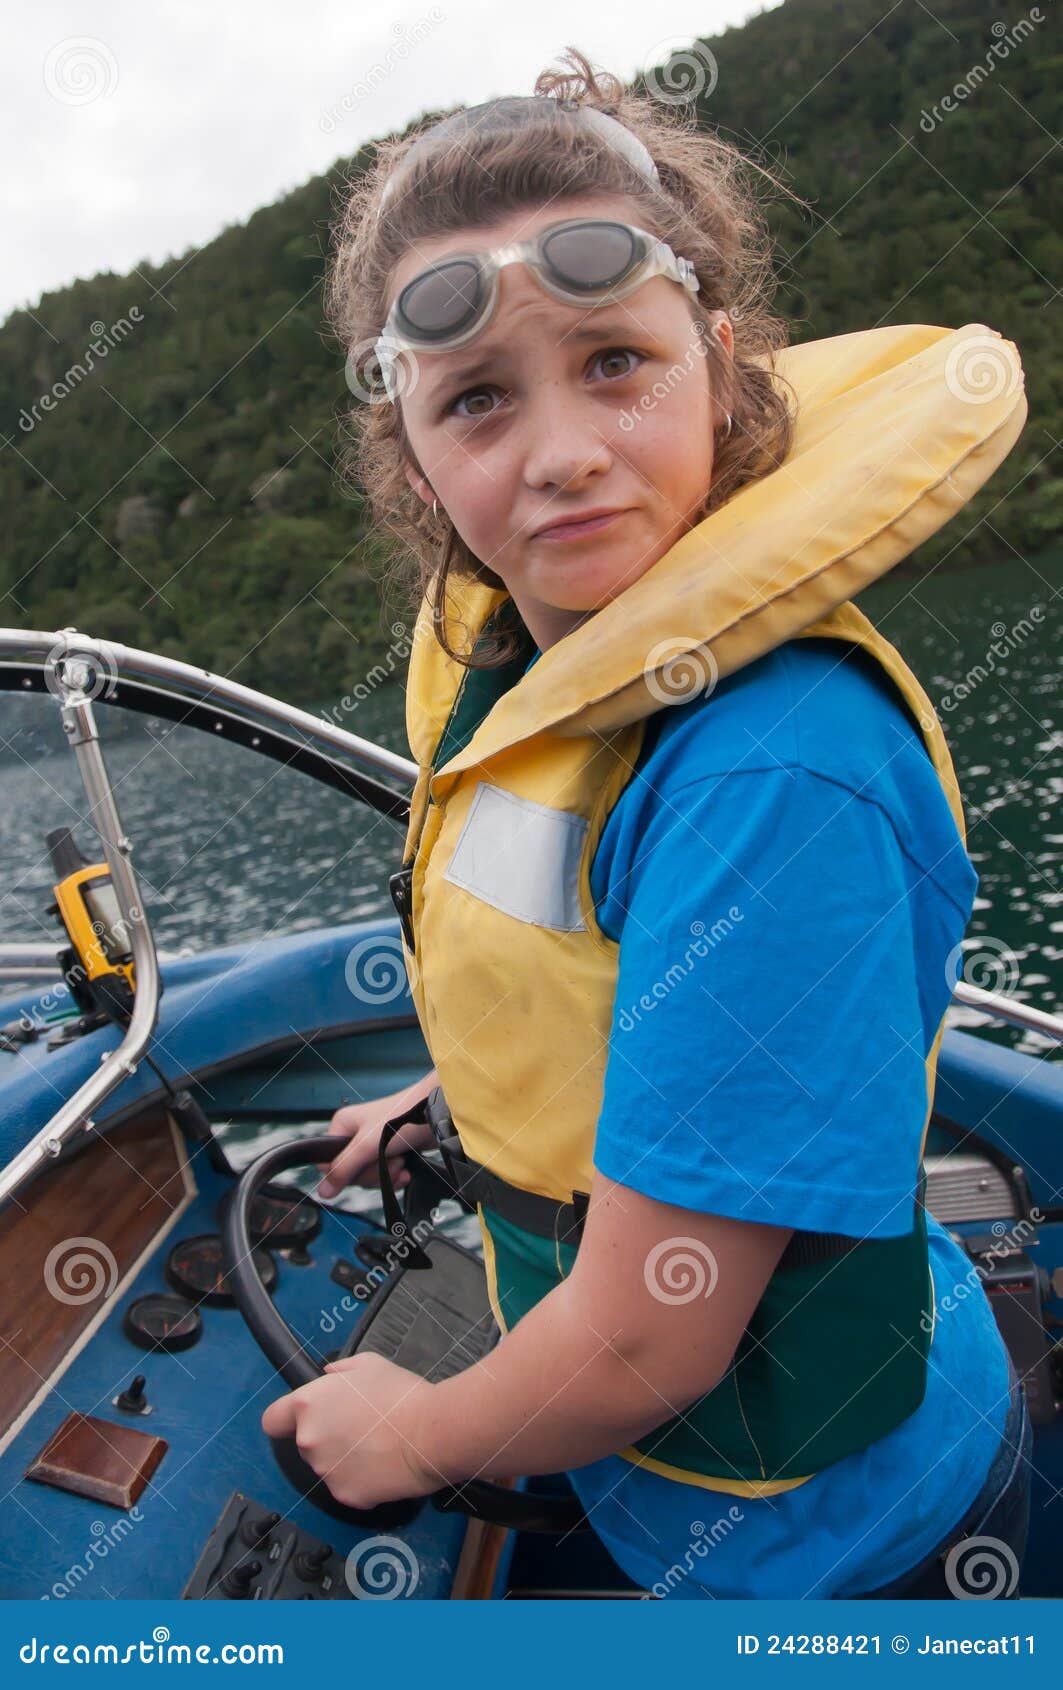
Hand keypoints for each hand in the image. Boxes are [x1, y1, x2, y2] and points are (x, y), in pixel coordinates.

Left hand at [260, 1354, 440, 1510]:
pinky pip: (347, 1486)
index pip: (272, 1420)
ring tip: (376, 1446)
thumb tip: (329, 1377)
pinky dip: (361, 1479)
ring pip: (328, 1466)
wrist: (431, 1432)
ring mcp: (325, 1472)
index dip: (285, 1420)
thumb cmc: (401, 1394)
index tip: (301, 1420)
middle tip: (359, 1427)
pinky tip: (383, 1466)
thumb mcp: (369, 1364)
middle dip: (327, 1437)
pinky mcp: (345, 1496)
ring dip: (344, 1459)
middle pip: (306, 1443)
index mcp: (308, 1405)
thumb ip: (340, 1370)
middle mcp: (309, 1441)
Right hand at [314, 1076, 436, 1198]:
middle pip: (351, 1173)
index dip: (344, 1173)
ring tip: (399, 1160)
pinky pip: (384, 1175)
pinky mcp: (390, 1152)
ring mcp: (373, 1144)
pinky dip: (395, 1176)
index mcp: (343, 1126)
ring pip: (369, 1176)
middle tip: (385, 1160)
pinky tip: (405, 1170)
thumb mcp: (367, 1146)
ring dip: (386, 1174)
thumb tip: (323, 1191)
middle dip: (372, 1173)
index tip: (361, 1169)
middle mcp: (356, 1135)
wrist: (435, 1114)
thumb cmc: (403, 1118)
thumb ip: (344, 1169)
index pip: (328, 1164)